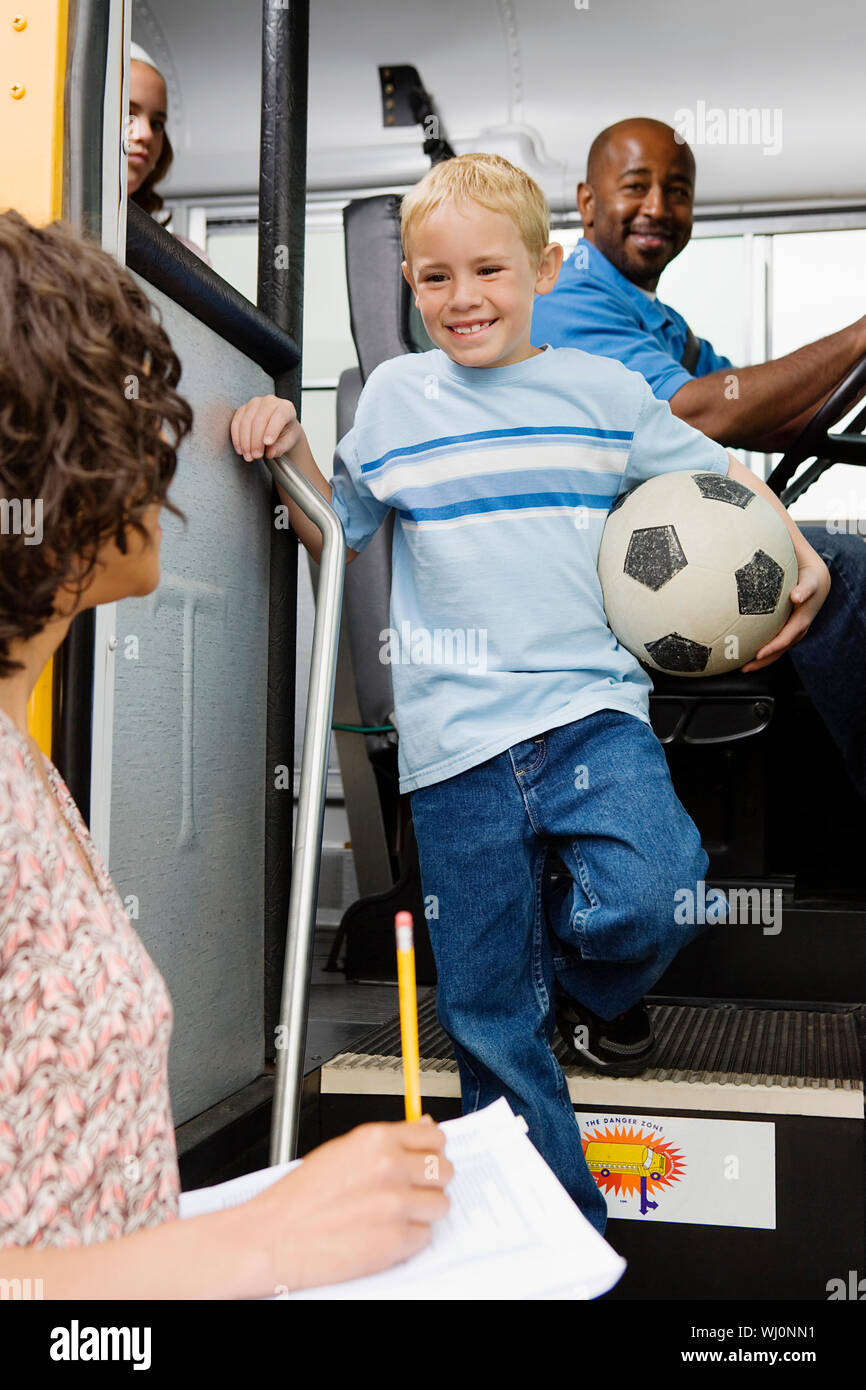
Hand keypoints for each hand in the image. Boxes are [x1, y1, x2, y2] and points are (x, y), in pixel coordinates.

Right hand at [230, 394, 302, 461]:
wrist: (279, 429)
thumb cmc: (286, 434)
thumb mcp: (289, 441)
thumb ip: (281, 446)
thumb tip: (270, 452)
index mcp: (286, 407)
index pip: (279, 416)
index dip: (272, 430)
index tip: (268, 444)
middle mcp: (270, 401)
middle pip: (260, 420)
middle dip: (256, 441)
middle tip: (256, 456)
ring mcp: (255, 403)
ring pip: (246, 422)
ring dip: (245, 441)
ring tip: (248, 456)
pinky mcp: (243, 409)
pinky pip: (236, 422)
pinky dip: (237, 438)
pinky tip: (240, 449)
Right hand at [249, 1116, 452, 1294]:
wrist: (273, 1237)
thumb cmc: (299, 1198)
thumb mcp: (342, 1151)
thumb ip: (386, 1142)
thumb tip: (422, 1129)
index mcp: (376, 1140)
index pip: (434, 1137)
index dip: (432, 1150)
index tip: (427, 1158)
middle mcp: (390, 1168)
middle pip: (443, 1170)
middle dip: (431, 1181)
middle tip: (411, 1190)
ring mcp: (396, 1205)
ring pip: (440, 1205)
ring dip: (423, 1212)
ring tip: (395, 1215)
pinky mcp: (396, 1241)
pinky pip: (426, 1237)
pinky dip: (411, 1239)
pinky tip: (385, 1234)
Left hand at [741, 556, 830, 670]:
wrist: (816, 583)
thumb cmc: (809, 581)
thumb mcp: (810, 582)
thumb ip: (805, 589)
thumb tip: (796, 596)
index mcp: (801, 622)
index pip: (785, 639)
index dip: (772, 648)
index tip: (758, 654)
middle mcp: (797, 632)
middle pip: (778, 651)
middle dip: (762, 661)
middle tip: (744, 668)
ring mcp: (791, 633)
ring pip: (775, 651)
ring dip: (760, 661)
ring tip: (741, 666)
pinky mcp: (785, 631)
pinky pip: (772, 644)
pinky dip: (760, 650)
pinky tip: (744, 651)